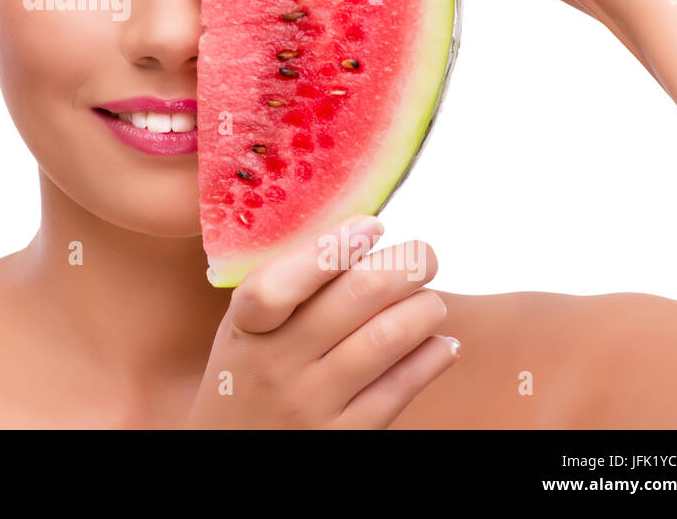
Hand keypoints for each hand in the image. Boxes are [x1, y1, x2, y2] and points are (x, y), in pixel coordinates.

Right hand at [182, 215, 458, 428]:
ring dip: (425, 308)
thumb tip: (357, 228)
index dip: (328, 249)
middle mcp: (276, 364)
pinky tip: (440, 343)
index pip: (278, 283)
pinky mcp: (345, 437)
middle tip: (424, 255)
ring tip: (431, 301)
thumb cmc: (252, 374)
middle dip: (405, 265)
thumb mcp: (247, 329)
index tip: (370, 225)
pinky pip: (402, 387)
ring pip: (388, 338)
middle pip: (355, 298)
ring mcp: (311, 404)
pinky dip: (433, 356)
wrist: (235, 450)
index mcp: (247, 327)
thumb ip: (288, 282)